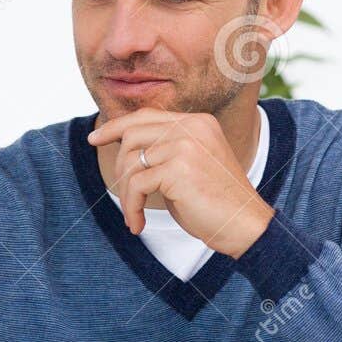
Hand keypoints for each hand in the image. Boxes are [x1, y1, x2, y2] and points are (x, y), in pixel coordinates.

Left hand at [87, 109, 274, 258]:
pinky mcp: (178, 169)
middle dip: (120, 168)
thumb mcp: (191, 165)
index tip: (95, 139)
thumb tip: (124, 147)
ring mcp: (186, 145)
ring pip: (131, 161)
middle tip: (125, 197)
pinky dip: (131, 208)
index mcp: (198, 121)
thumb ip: (165, 150)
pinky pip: (136, 185)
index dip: (116, 126)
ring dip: (126, 194)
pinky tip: (139, 224)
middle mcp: (192, 127)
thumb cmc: (217, 203)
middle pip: (132, 134)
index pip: (145, 116)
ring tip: (134, 214)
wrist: (246, 225)